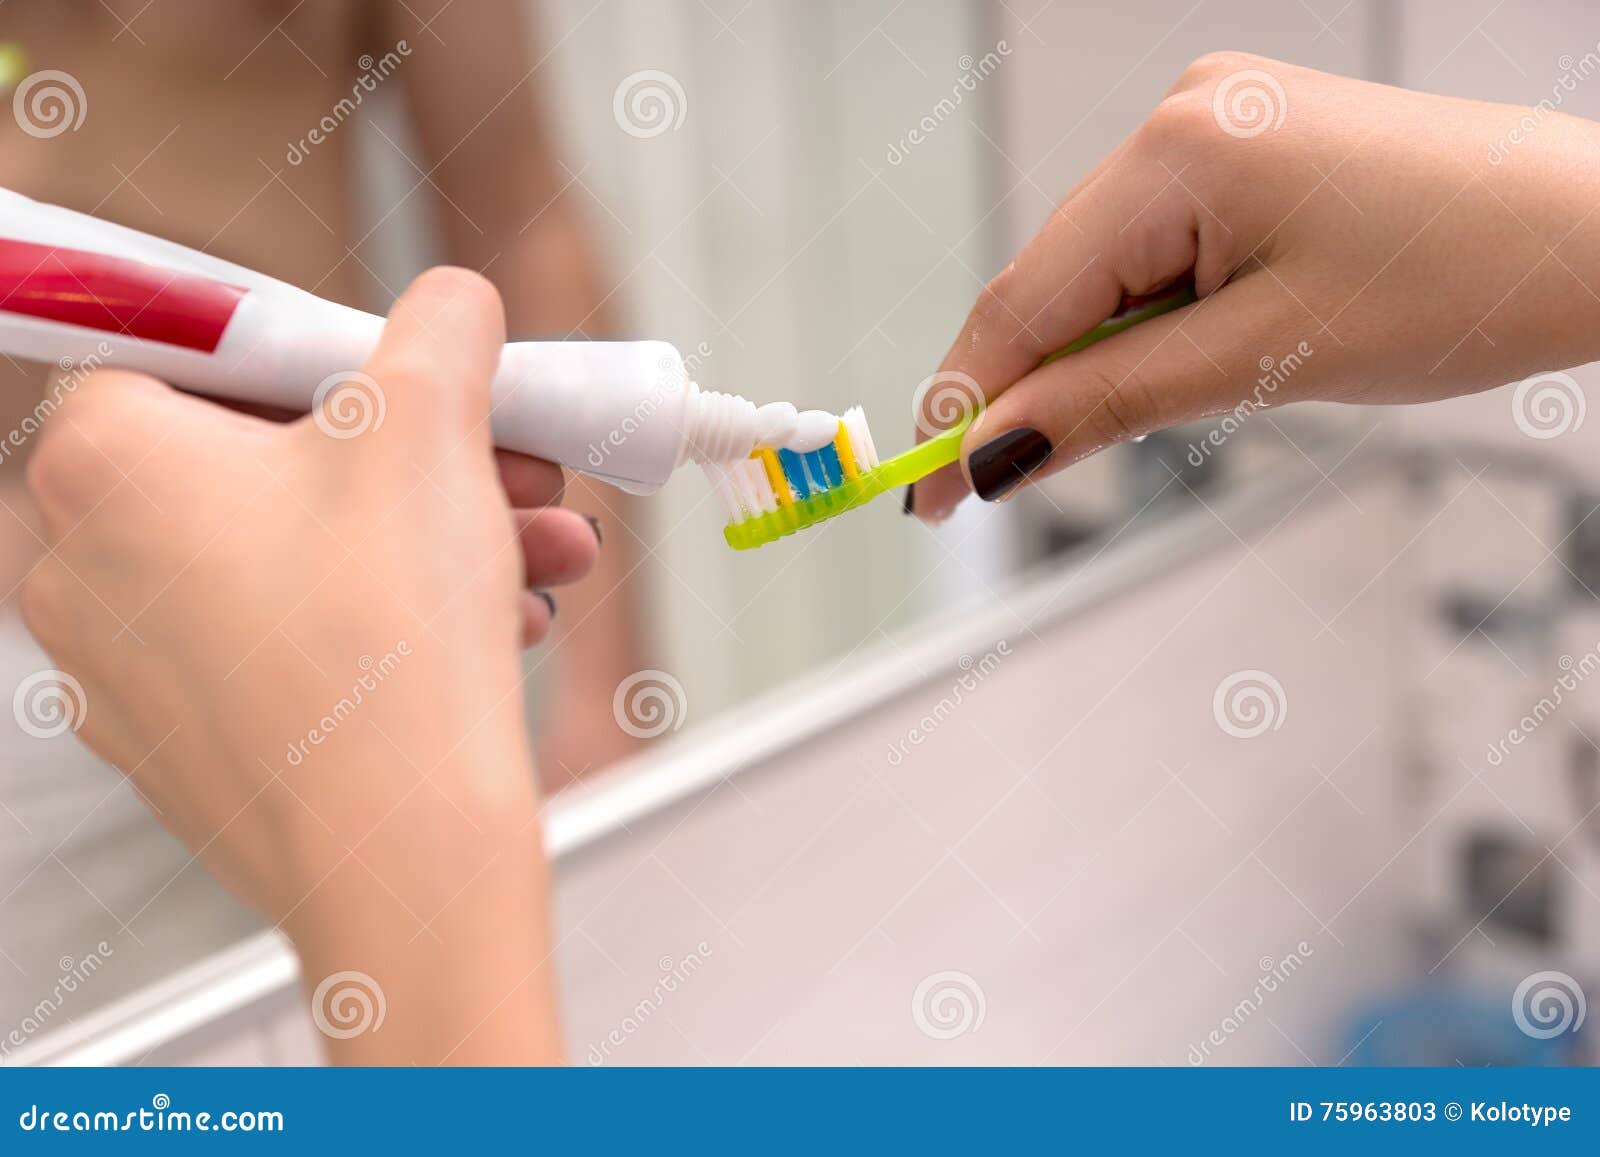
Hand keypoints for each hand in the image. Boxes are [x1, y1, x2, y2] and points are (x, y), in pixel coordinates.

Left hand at [22, 267, 592, 1062]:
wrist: (404, 855)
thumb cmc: (384, 648)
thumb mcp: (429, 425)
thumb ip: (438, 327)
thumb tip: (448, 303)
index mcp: (96, 463)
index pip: (183, 346)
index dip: (312, 350)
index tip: (387, 369)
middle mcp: (76, 565)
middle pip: (258, 453)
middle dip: (411, 449)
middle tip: (501, 450)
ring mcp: (125, 665)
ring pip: (291, 550)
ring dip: (427, 531)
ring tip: (538, 541)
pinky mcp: (185, 737)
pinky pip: (288, 635)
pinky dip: (386, 612)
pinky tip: (495, 612)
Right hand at [910, 53, 1599, 518]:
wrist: (1592, 237)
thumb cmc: (1461, 280)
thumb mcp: (1261, 362)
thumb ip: (1106, 405)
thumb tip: (993, 456)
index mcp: (1180, 150)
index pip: (1025, 299)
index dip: (965, 406)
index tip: (925, 491)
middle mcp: (1184, 114)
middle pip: (1053, 279)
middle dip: (1026, 386)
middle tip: (984, 488)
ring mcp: (1217, 121)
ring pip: (1102, 268)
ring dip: (1095, 355)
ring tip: (1145, 416)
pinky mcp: (1249, 146)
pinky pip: (1155, 245)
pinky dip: (1147, 316)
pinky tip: (1182, 357)